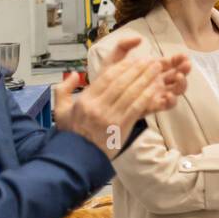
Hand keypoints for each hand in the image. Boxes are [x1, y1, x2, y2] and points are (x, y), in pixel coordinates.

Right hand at [57, 36, 191, 158]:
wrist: (78, 158)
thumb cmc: (71, 133)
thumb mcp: (60, 110)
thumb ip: (64, 90)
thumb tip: (75, 74)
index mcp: (86, 100)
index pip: (107, 78)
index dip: (123, 67)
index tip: (134, 59)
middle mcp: (98, 106)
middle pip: (122, 82)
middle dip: (138, 69)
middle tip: (151, 60)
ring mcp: (110, 117)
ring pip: (131, 93)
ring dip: (146, 79)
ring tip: (157, 69)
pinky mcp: (121, 127)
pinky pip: (137, 107)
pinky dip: (147, 96)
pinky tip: (156, 88)